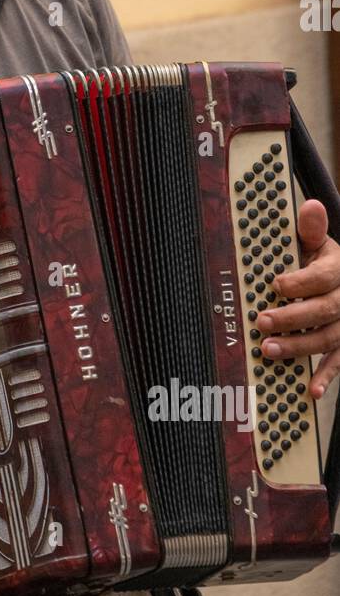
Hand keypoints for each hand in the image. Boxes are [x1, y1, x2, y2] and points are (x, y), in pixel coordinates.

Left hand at [256, 199, 339, 399]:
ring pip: (329, 338)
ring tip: (269, 350)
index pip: (322, 277)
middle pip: (324, 310)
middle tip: (262, 321)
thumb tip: (310, 206)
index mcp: (338, 270)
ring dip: (300, 347)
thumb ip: (312, 229)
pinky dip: (326, 377)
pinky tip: (311, 389)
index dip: (300, 282)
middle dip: (293, 318)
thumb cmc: (325, 262)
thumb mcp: (319, 243)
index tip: (276, 284)